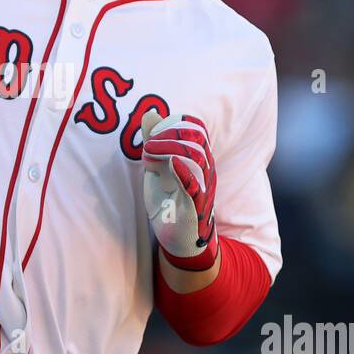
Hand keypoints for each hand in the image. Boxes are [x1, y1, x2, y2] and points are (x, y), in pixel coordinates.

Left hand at [141, 110, 217, 271]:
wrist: (180, 239)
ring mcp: (202, 186)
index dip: (172, 122)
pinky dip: (183, 172)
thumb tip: (150, 113)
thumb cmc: (170, 201)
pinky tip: (172, 164)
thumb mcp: (157, 168)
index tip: (151, 134)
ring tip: (150, 154)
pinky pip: (195, 185)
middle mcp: (205, 169)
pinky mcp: (195, 206)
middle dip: (169, 133)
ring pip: (196, 156)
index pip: (195, 127)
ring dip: (170, 149)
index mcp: (197, 158)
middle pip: (196, 137)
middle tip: (148, 145)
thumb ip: (154, 142)